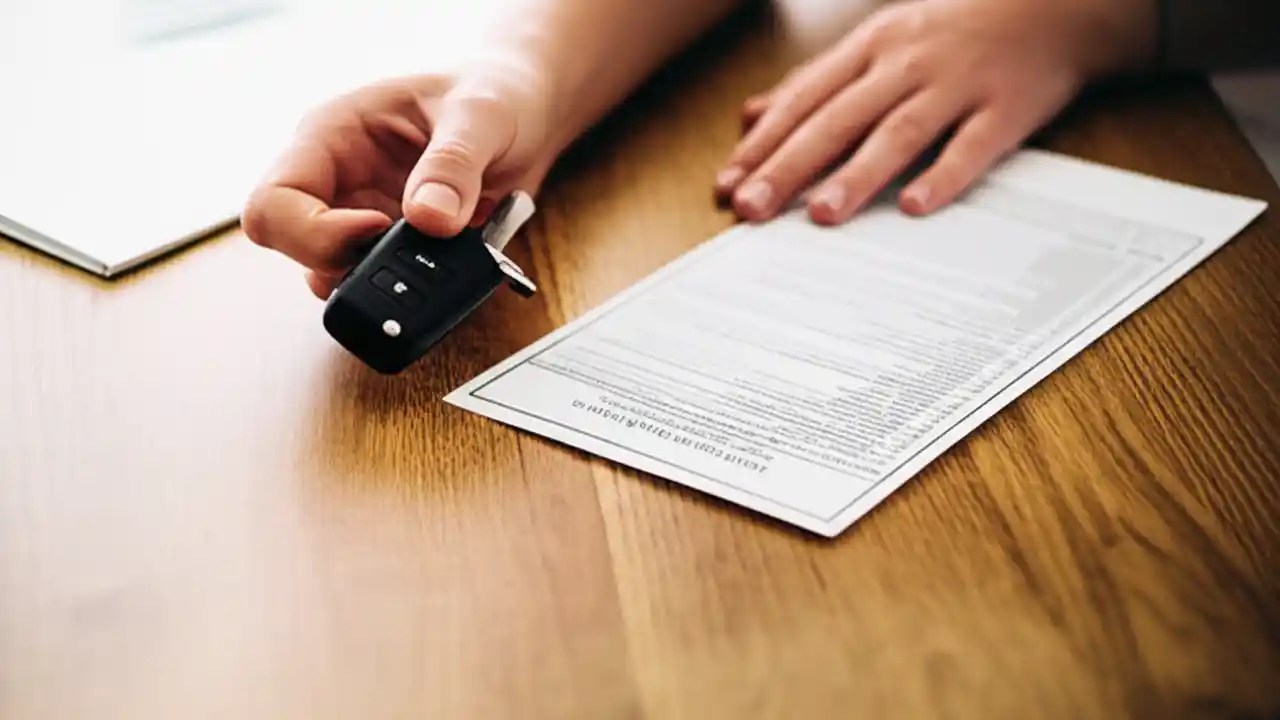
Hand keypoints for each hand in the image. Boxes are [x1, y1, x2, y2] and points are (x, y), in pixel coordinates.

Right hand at [242, 70, 555, 298]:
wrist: (526, 114)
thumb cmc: (492, 95)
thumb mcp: (480, 115)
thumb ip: (454, 165)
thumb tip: (429, 219)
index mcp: (332, 136)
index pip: (273, 202)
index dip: (314, 232)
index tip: (380, 229)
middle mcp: (336, 181)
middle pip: (293, 249)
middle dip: (349, 264)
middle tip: (416, 251)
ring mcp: (360, 217)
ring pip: (333, 276)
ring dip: (389, 280)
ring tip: (445, 250)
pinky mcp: (393, 246)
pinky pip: (384, 284)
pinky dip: (419, 287)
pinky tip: (455, 261)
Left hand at [715, 0, 1155, 224]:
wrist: (1053, 8)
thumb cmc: (951, 34)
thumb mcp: (875, 45)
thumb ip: (813, 83)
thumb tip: (749, 116)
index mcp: (870, 48)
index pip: (805, 100)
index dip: (765, 143)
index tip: (728, 183)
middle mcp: (907, 64)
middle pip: (839, 119)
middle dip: (790, 166)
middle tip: (752, 209)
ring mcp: (958, 85)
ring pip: (899, 132)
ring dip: (858, 174)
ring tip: (821, 215)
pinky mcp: (1007, 108)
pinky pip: (972, 145)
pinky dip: (944, 175)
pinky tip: (914, 206)